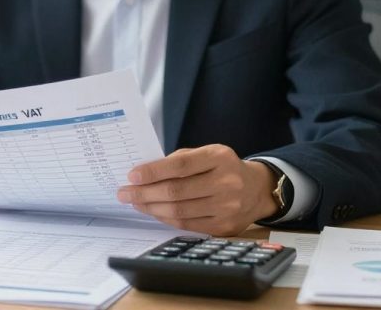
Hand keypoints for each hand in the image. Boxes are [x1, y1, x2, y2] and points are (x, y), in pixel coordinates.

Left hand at [116, 144, 278, 234]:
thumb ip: (179, 160)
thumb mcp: (206, 154)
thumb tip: (144, 174)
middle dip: (145, 193)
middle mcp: (226, 183)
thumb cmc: (222, 168)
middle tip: (124, 192)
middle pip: (176, 191)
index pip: (180, 165)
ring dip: (151, 208)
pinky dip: (166, 219)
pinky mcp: (225, 227)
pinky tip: (154, 212)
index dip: (153, 171)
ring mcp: (227, 208)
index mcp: (219, 157)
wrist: (256, 189)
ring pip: (179, 211)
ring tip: (135, 202)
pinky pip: (187, 225)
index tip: (132, 175)